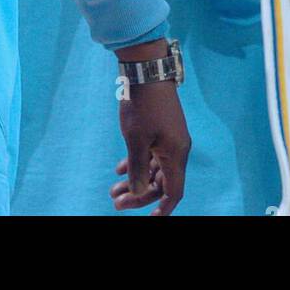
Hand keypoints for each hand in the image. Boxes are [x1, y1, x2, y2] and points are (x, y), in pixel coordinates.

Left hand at [109, 43, 190, 214]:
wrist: (146, 71)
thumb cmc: (142, 105)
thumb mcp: (136, 140)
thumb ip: (138, 168)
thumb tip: (139, 193)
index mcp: (175, 155)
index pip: (174, 191)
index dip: (163, 208)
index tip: (150, 218)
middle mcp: (176, 149)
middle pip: (160, 182)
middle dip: (139, 195)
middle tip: (115, 202)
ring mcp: (168, 138)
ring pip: (153, 167)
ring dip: (135, 180)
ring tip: (113, 190)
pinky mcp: (160, 128)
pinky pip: (150, 153)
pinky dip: (136, 163)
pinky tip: (119, 169)